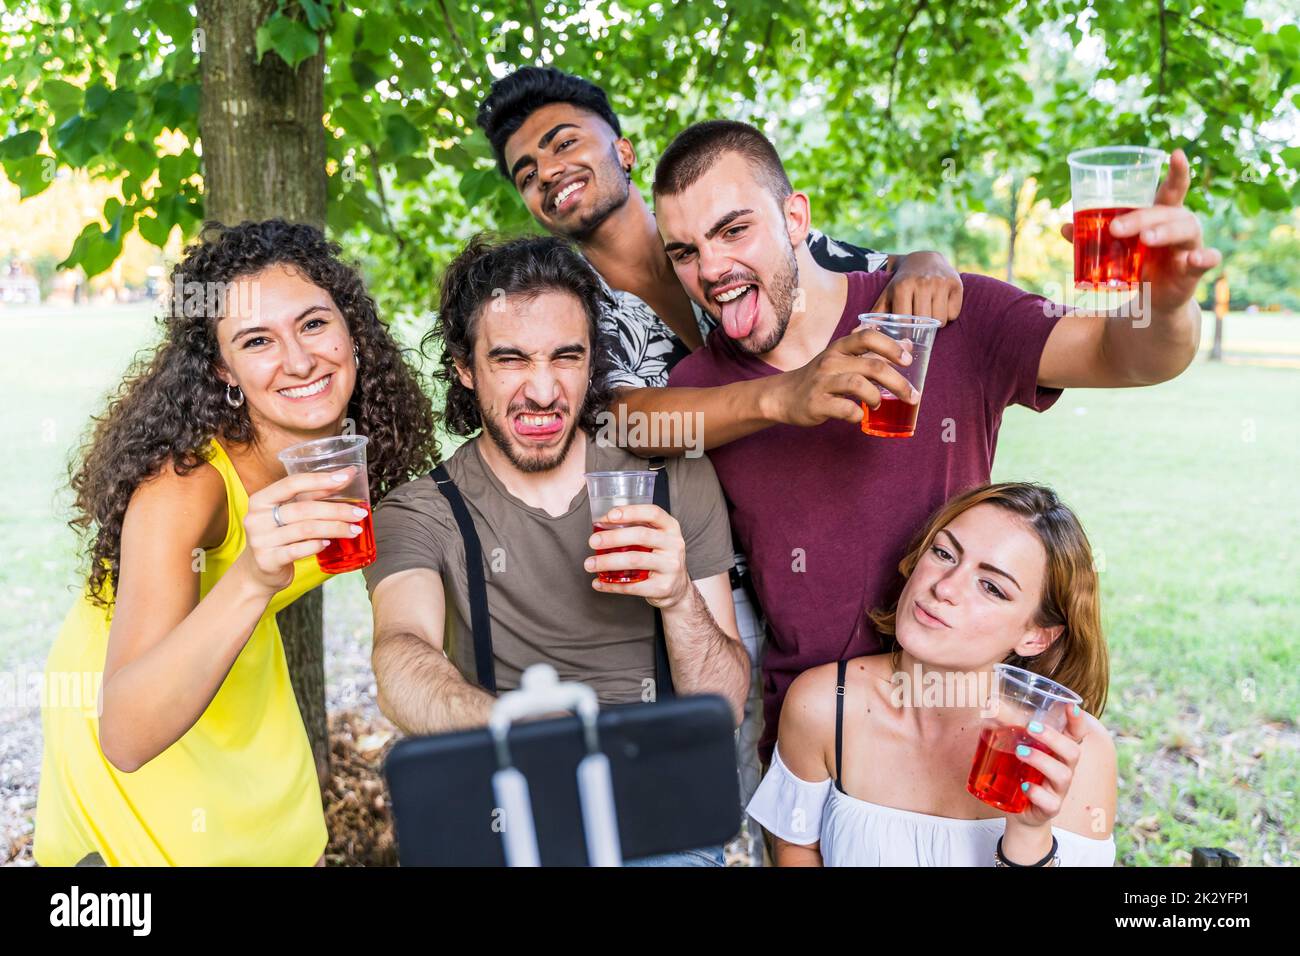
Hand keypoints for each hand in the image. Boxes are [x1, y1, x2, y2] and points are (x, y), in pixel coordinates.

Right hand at [238, 467, 366, 592]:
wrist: (259, 571)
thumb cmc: (279, 536)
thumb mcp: (291, 513)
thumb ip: (315, 495)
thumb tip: (347, 475)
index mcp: (261, 500)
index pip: (292, 483)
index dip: (320, 479)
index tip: (345, 478)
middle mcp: (256, 518)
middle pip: (304, 508)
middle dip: (336, 510)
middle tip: (359, 513)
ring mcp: (260, 540)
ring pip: (305, 529)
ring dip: (334, 528)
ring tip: (354, 530)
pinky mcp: (268, 560)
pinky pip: (298, 550)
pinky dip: (316, 545)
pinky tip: (329, 544)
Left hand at [584, 504, 690, 609]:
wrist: (677, 588)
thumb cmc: (660, 557)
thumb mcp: (657, 539)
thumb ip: (636, 529)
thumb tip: (601, 525)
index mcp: (671, 528)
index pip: (653, 513)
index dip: (631, 512)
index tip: (609, 516)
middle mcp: (674, 545)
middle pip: (641, 536)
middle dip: (613, 538)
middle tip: (593, 541)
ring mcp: (670, 567)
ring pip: (635, 560)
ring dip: (608, 562)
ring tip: (590, 564)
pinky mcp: (663, 587)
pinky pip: (633, 586)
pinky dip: (612, 585)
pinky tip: (599, 583)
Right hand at [769, 326, 919, 427]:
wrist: (783, 396)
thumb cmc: (820, 377)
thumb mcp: (842, 359)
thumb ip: (872, 354)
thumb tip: (908, 347)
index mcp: (839, 348)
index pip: (868, 337)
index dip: (891, 347)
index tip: (908, 361)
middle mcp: (831, 361)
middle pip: (873, 366)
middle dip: (898, 383)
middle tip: (911, 396)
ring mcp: (822, 382)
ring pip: (859, 385)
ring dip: (876, 398)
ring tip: (878, 405)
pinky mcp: (816, 403)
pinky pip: (844, 409)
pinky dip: (858, 415)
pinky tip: (859, 416)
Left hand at [872, 251, 962, 324]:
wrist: (924, 259)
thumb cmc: (903, 283)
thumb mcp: (888, 294)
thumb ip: (875, 314)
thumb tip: (857, 331)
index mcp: (902, 286)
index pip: (906, 322)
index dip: (906, 330)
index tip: (906, 330)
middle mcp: (922, 283)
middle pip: (925, 323)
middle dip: (922, 328)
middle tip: (919, 324)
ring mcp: (941, 282)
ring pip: (941, 320)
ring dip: (936, 323)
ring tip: (929, 315)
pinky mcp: (957, 284)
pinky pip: (954, 312)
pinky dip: (949, 314)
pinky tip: (941, 306)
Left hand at [1003, 704, 1088, 832]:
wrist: (1017, 810)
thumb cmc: (1020, 770)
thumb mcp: (1015, 745)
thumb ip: (1007, 725)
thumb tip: (991, 703)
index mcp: (1058, 750)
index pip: (1076, 734)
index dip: (1078, 721)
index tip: (1071, 706)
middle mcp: (1063, 768)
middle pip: (1072, 752)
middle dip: (1053, 738)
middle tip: (1030, 727)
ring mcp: (1058, 789)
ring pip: (1063, 775)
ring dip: (1041, 761)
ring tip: (1019, 752)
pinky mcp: (1049, 807)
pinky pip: (1051, 803)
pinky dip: (1038, 794)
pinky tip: (1025, 786)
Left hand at [1060, 149, 1220, 314]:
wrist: (1155, 299)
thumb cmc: (1139, 264)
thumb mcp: (1118, 248)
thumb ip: (1094, 237)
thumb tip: (1064, 227)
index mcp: (1163, 214)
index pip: (1172, 189)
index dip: (1177, 171)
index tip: (1176, 153)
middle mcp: (1180, 224)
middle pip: (1167, 211)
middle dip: (1142, 217)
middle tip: (1116, 228)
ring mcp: (1190, 245)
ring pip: (1184, 230)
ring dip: (1164, 232)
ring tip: (1145, 239)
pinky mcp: (1194, 269)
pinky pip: (1206, 260)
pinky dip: (1204, 258)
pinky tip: (1195, 258)